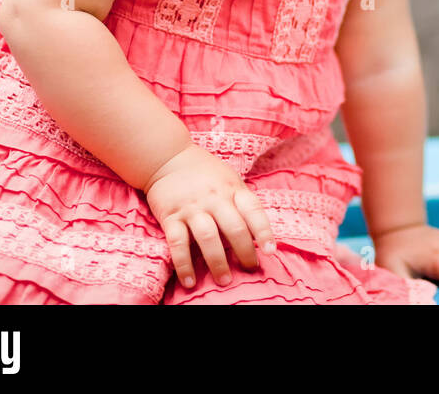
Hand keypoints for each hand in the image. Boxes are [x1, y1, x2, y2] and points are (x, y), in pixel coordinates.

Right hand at [142, 143, 277, 288]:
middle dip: (245, 252)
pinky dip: (184, 264)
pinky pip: (178, 243)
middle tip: (250, 269)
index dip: (264, 231)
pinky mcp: (171, 216)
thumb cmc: (204, 172)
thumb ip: (241, 201)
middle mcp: (215, 198)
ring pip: (208, 237)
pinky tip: (189, 281)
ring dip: (217, 261)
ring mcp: (192, 208)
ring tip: (224, 281)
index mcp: (233, 189)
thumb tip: (257, 232)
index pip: (253, 211)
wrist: (167, 157)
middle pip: (234, 227)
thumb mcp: (229, 179)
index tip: (271, 251)